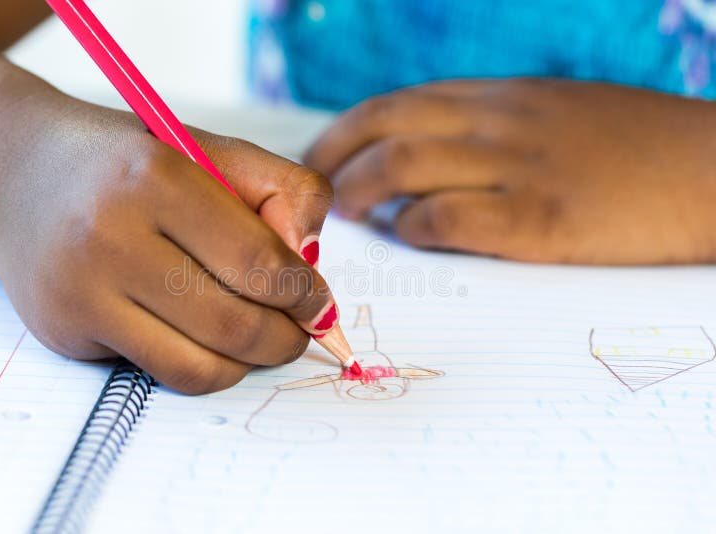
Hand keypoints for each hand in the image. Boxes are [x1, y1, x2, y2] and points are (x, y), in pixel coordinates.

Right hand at [0, 98, 333, 393]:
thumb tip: (310, 259)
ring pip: (200, 366)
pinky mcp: (63, 332)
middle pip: (234, 324)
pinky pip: (160, 373)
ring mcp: (80, 293)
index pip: (257, 263)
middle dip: (286, 339)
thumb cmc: (129, 165)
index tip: (319, 303)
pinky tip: (210, 339)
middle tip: (301, 331)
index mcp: (155, 178)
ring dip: (250, 363)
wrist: (16, 175)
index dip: (305, 295)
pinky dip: (203, 366)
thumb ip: (281, 188)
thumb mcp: (209, 150)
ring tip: (263, 339)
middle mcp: (109, 237)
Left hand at [305, 79, 715, 264]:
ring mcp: (519, 167)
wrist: (712, 173)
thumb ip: (491, 131)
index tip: (322, 156)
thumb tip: (426, 162)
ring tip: (346, 217)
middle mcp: (502, 122)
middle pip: (387, 127)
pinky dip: (414, 227)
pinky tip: (408, 236)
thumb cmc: (633, 150)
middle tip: (314, 191)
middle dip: (335, 158)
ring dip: (362, 193)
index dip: (348, 129)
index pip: (401, 101)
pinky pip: (449, 218)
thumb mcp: (554, 116)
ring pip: (405, 166)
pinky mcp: (540, 220)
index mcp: (504, 97)